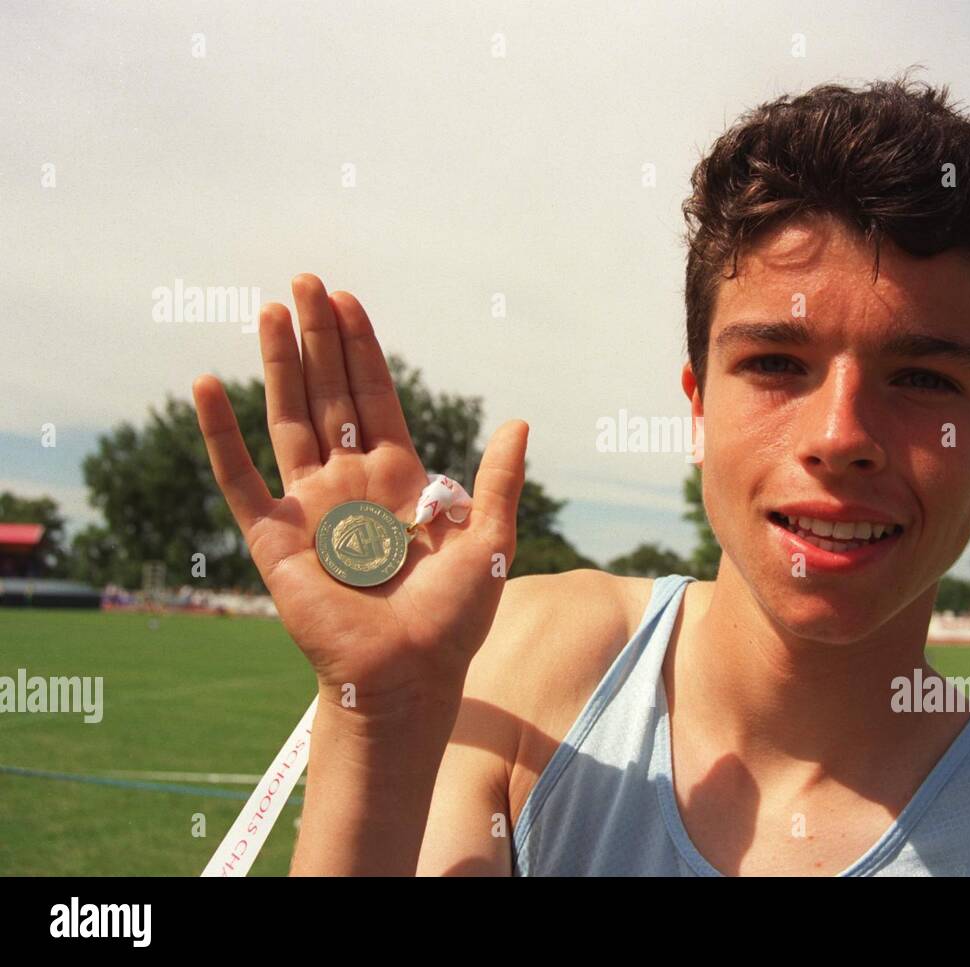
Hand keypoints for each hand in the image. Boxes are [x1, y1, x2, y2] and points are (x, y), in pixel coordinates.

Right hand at [192, 274, 527, 706]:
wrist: (408, 675)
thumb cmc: (451, 618)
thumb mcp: (489, 539)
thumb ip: (499, 479)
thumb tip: (518, 421)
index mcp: (398, 478)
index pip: (375, 396)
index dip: (363, 350)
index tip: (350, 301)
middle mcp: (349, 482)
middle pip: (329, 393)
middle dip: (319, 338)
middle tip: (305, 281)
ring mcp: (307, 505)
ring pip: (287, 418)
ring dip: (277, 365)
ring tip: (268, 310)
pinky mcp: (272, 536)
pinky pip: (239, 477)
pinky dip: (220, 433)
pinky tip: (206, 385)